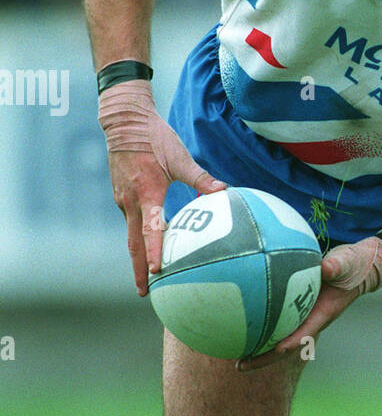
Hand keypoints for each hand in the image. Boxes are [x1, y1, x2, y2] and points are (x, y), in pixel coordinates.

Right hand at [98, 80, 226, 294]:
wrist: (124, 122)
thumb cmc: (155, 137)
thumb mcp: (180, 156)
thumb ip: (201, 178)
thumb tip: (224, 191)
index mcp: (147, 193)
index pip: (150, 230)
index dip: (153, 253)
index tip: (157, 273)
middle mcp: (131, 201)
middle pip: (134, 244)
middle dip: (139, 270)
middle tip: (146, 293)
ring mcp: (124, 200)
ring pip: (132, 235)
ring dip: (138, 256)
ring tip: (149, 277)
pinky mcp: (123, 196)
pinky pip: (132, 222)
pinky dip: (139, 238)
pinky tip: (150, 245)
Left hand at [236, 235, 381, 371]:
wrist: (356, 268)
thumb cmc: (353, 265)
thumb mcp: (348, 263)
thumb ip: (338, 265)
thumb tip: (327, 267)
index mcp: (324, 313)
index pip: (306, 333)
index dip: (291, 344)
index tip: (276, 351)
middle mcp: (309, 320)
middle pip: (284, 346)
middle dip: (263, 358)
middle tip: (239, 365)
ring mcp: (301, 317)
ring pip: (276, 337)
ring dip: (256, 347)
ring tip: (231, 356)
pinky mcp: (294, 309)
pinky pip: (273, 320)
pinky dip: (257, 324)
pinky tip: (236, 322)